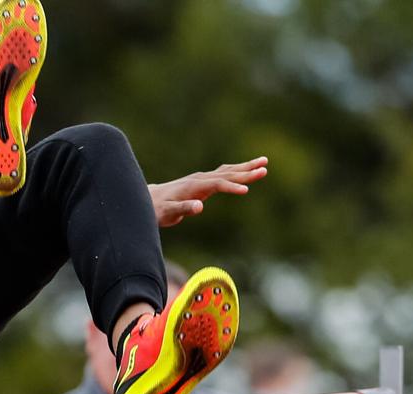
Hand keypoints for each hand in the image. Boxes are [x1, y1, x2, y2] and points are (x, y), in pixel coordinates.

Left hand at [147, 157, 267, 226]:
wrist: (147, 199)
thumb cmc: (157, 209)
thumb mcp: (167, 213)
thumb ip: (183, 209)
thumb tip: (199, 206)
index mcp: (193, 186)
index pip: (217, 185)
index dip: (232, 187)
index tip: (246, 190)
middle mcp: (199, 178)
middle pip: (227, 174)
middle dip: (246, 172)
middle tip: (265, 168)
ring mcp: (201, 178)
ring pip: (227, 171)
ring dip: (246, 167)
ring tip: (264, 162)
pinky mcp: (202, 181)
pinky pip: (223, 174)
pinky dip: (237, 171)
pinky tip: (246, 169)